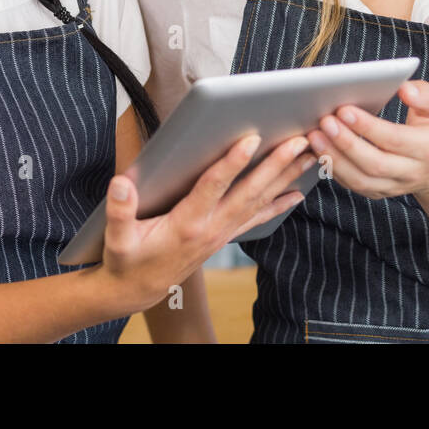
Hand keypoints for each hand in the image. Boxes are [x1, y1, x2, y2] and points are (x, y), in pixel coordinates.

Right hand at [98, 133, 314, 310]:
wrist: (136, 290)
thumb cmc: (126, 259)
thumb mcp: (116, 238)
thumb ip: (119, 211)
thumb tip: (120, 183)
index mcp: (186, 223)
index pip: (213, 187)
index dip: (231, 162)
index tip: (251, 138)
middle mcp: (211, 227)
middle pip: (250, 191)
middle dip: (276, 164)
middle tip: (301, 140)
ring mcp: (222, 232)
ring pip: (260, 201)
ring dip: (286, 178)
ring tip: (311, 155)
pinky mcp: (224, 235)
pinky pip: (257, 217)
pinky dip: (279, 205)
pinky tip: (298, 194)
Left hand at [307, 80, 428, 199]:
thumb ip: (425, 94)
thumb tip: (404, 89)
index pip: (394, 139)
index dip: (368, 127)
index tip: (344, 110)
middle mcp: (412, 171)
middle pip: (374, 163)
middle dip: (346, 143)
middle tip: (324, 121)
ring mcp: (394, 186)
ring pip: (360, 179)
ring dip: (334, 158)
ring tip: (314, 135)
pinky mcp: (379, 192)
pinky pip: (353, 185)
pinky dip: (334, 169)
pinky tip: (319, 150)